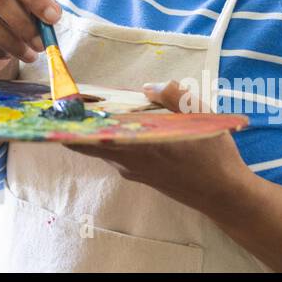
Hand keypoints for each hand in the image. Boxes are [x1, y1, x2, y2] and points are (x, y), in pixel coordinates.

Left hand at [65, 81, 252, 218]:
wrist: (224, 196)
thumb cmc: (213, 156)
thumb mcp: (200, 117)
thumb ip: (173, 97)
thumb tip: (148, 86)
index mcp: (138, 146)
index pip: (90, 139)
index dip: (70, 125)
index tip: (57, 109)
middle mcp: (129, 162)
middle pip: (90, 144)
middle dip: (80, 123)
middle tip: (73, 102)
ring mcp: (134, 171)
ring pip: (104, 148)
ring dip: (98, 131)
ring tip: (97, 108)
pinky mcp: (142, 177)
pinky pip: (117, 154)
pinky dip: (113, 140)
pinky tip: (125, 125)